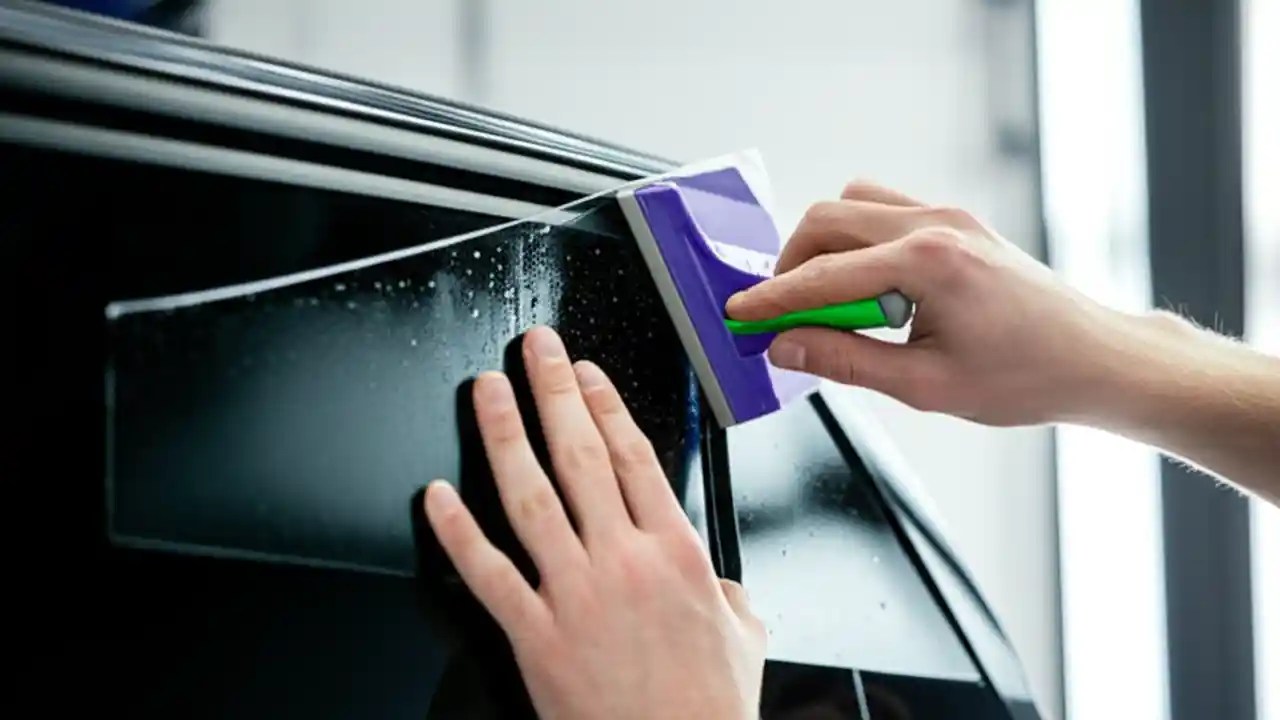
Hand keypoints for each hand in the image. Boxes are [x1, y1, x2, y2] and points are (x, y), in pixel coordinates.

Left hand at [423, 326, 765, 719]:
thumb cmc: (705, 708)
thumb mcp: (743, 634)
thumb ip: (726, 589)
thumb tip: (715, 577)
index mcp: (674, 553)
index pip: (633, 455)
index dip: (604, 404)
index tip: (586, 372)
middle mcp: (622, 562)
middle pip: (580, 456)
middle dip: (554, 391)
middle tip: (535, 349)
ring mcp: (574, 595)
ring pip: (530, 495)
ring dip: (503, 435)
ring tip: (486, 391)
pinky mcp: (535, 635)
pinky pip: (487, 572)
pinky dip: (457, 531)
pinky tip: (436, 497)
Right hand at [726, 181, 1129, 425]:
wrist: (1096, 358)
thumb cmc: (1028, 375)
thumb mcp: (926, 385)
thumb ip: (846, 361)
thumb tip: (787, 347)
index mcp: (930, 262)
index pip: (823, 275)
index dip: (772, 299)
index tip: (738, 315)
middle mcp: (937, 224)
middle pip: (827, 219)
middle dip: (792, 266)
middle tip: (784, 318)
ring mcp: (949, 216)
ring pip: (853, 205)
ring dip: (826, 249)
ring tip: (834, 308)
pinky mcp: (956, 222)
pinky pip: (884, 212)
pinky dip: (859, 244)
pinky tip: (872, 293)